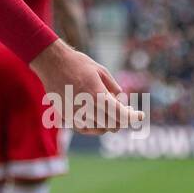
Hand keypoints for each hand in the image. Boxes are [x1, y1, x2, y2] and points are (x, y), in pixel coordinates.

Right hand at [29, 40, 143, 135]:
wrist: (52, 63)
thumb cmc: (78, 64)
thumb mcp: (101, 71)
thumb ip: (114, 89)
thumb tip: (121, 102)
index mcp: (97, 95)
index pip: (121, 115)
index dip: (134, 117)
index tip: (141, 116)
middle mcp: (86, 107)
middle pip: (112, 124)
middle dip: (122, 119)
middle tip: (125, 110)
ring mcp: (75, 114)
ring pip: (99, 129)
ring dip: (108, 123)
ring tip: (110, 111)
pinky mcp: (66, 116)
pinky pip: (85, 129)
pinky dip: (94, 126)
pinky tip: (97, 117)